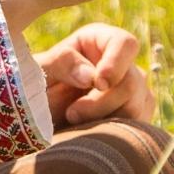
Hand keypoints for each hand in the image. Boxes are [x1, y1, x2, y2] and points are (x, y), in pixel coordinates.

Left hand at [37, 23, 156, 127]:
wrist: (37, 118)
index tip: (98, 83)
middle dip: (101, 103)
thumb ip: (61, 64)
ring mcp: (135, 90)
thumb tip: (90, 76)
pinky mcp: (137, 115)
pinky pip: (135, 127)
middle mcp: (123, 63)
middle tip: (72, 114)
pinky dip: (112, 133)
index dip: (115, 64)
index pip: (125, 44)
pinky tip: (90, 131)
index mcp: (102, 41)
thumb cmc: (36, 86)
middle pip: (131, 82)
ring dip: (103, 120)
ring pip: (135, 108)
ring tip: (74, 123)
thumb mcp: (39, 70)